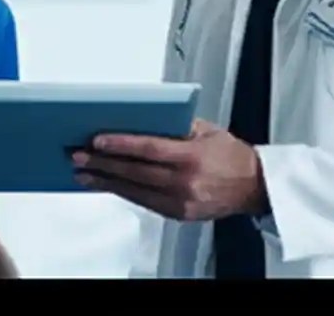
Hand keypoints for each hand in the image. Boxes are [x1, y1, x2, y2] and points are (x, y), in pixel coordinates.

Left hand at [70, 119, 267, 221]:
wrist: (255, 187)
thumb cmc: (232, 156)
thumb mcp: (207, 130)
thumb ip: (176, 125)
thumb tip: (142, 119)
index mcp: (192, 157)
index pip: (148, 149)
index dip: (120, 145)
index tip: (97, 140)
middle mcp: (185, 182)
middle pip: (135, 172)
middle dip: (103, 164)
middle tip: (79, 156)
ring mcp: (181, 202)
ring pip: (135, 191)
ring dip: (106, 182)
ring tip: (84, 174)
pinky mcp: (178, 214)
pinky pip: (144, 202)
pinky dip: (124, 192)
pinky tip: (109, 185)